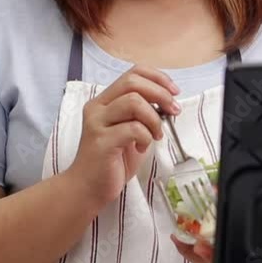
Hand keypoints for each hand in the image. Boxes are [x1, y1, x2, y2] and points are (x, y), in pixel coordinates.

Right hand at [65, 66, 181, 206]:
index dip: (157, 78)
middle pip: (132, 83)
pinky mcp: (101, 141)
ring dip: (154, 118)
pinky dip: (145, 136)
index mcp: (104, 101)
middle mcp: (97, 107)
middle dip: (160, 93)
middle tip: (173, 110)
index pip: (132, 73)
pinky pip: (133, 128)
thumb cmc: (112, 161)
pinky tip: (141, 147)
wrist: (88, 188)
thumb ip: (143, 115)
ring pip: (133, 102)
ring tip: (156, 135)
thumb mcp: (130, 132)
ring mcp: (97, 123)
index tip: (174, 92)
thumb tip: (168, 103)